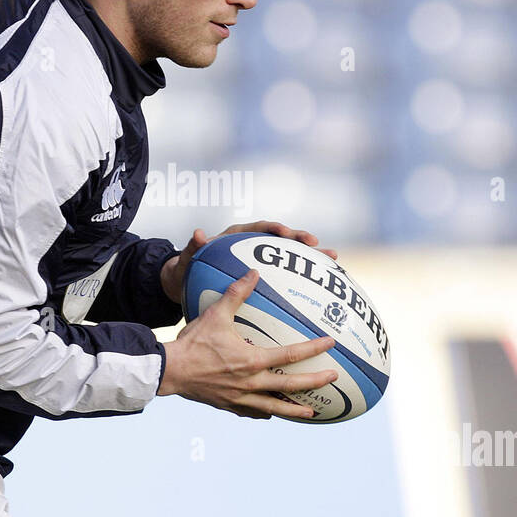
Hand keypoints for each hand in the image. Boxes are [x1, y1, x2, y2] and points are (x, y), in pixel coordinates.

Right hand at [158, 269, 338, 419]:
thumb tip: (253, 273)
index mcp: (252, 361)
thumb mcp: (215, 314)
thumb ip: (236, 293)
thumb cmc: (193, 342)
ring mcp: (240, 398)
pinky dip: (265, 412)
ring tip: (311, 412)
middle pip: (290, 386)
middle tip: (333, 378)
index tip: (331, 343)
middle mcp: (251, 383)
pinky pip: (252, 412)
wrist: (170, 370)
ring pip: (275, 407)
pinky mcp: (229, 406)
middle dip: (314, 382)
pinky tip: (271, 413)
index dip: (313, 349)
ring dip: (295, 409)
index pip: (291, 354)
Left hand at [160, 220, 337, 305]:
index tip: (287, 233)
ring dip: (309, 258)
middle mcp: (251, 246)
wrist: (184, 283)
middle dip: (301, 241)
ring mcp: (260, 260)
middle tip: (319, 246)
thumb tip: (198, 233)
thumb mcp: (186, 261)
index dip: (276, 229)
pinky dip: (301, 280)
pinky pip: (285, 276)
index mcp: (237, 235)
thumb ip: (193, 247)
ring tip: (333, 261)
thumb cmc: (185, 270)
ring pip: (289, 257)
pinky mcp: (263, 276)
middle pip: (282, 239)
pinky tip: (320, 289)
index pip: (261, 228)